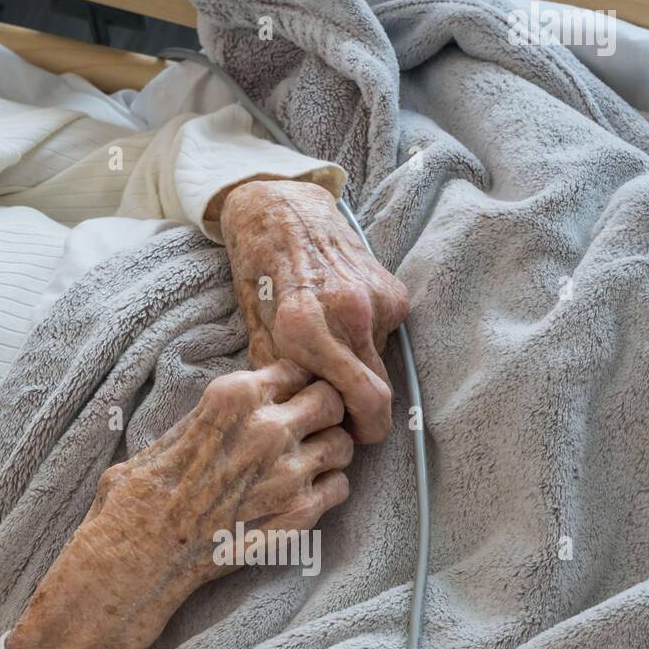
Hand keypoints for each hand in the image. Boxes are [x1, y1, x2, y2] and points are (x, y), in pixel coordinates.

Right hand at [6, 361, 351, 648]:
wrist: (139, 556)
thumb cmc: (143, 494)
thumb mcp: (174, 430)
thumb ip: (221, 413)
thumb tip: (248, 404)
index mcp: (234, 396)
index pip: (299, 366)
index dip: (297, 382)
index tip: (291, 396)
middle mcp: (268, 428)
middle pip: (332, 399)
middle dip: (324, 411)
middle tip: (309, 428)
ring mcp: (288, 473)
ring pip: (344, 444)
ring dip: (330, 451)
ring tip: (307, 463)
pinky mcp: (298, 515)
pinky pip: (340, 488)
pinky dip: (328, 489)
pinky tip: (303, 494)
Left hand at [221, 179, 410, 443]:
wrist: (283, 212)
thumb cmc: (260, 274)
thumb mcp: (255, 330)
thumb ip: (282, 377)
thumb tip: (308, 417)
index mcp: (306, 328)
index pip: (363, 401)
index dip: (360, 430)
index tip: (346, 435)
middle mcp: (348, 313)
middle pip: (381, 395)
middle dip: (366, 414)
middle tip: (345, 416)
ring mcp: (376, 300)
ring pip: (381, 366)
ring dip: (361, 371)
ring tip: (332, 349)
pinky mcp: (393, 293)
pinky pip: (386, 338)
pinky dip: (368, 342)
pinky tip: (344, 321)